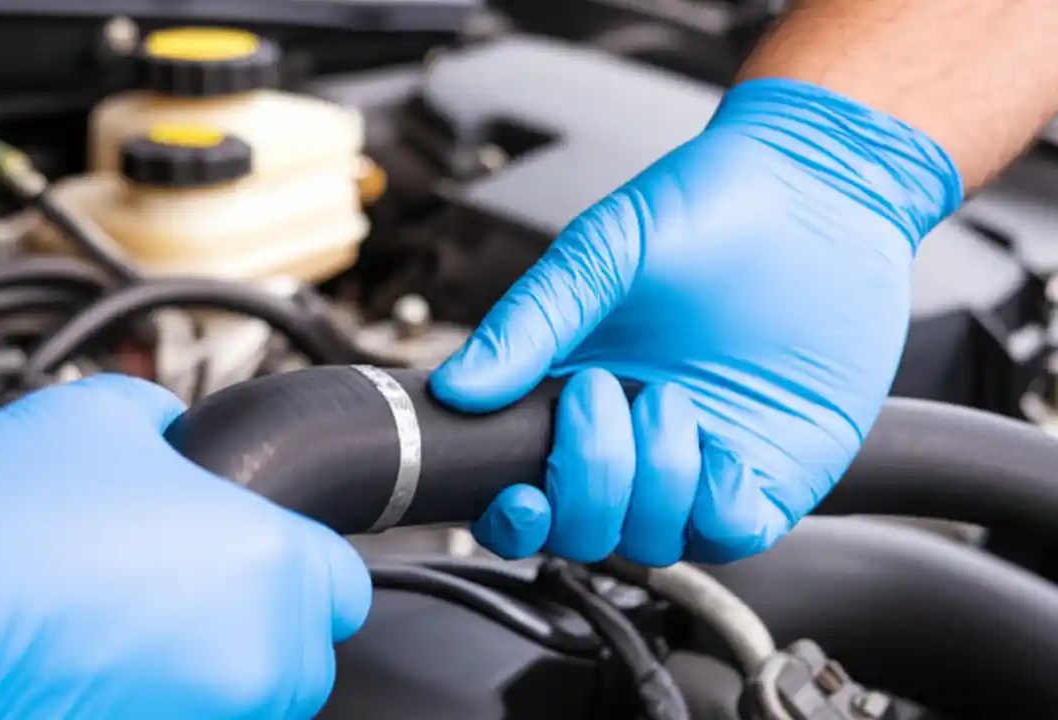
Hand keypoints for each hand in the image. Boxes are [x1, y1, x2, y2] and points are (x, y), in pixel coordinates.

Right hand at [0, 374, 370, 717]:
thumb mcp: (109, 416)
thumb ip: (173, 425)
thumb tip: (179, 439)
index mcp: (269, 565)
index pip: (344, 584)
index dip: (302, 561)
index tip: (264, 553)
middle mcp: (255, 656)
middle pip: (302, 654)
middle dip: (263, 622)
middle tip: (193, 587)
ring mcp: (206, 717)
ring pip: (246, 696)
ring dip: (215, 664)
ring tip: (139, 621)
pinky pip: (188, 714)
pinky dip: (167, 695)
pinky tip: (108, 658)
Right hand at [431, 79, 962, 564]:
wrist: (818, 188)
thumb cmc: (705, 210)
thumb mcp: (601, 253)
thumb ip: (528, 323)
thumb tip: (459, 387)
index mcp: (572, 396)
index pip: (525, 499)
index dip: (515, 520)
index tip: (523, 496)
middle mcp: (630, 441)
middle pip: (583, 531)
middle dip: (588, 482)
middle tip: (600, 394)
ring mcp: (698, 462)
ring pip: (651, 539)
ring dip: (653, 482)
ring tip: (669, 398)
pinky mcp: (769, 474)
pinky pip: (729, 531)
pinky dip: (716, 506)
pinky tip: (721, 446)